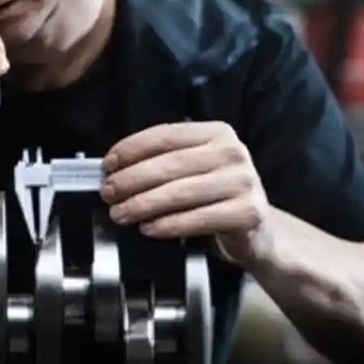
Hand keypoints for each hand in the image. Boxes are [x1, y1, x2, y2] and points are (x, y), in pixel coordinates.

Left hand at [99, 121, 270, 264]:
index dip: (132, 149)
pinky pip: (197, 218)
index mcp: (216, 133)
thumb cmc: (215, 196)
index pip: (166, 135)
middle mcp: (232, 152)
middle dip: (131, 180)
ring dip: (142, 204)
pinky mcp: (247, 212)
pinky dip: (167, 224)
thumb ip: (162, 162)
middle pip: (170, 164)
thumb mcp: (193, 168)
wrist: (256, 230)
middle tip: (108, 193)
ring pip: (180, 193)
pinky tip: (148, 228)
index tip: (108, 164)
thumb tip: (114, 169)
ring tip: (120, 213)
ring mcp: (243, 182)